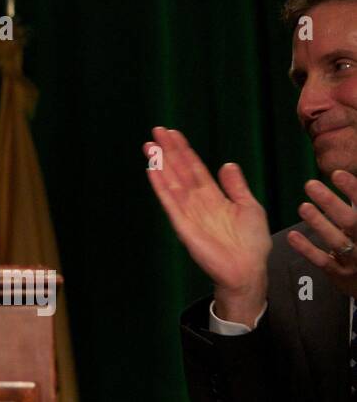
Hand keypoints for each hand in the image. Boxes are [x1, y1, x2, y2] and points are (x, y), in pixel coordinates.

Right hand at [144, 126, 270, 323]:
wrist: (248, 270)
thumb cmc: (251, 243)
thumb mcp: (250, 207)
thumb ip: (236, 186)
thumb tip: (227, 164)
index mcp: (214, 197)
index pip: (195, 168)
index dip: (184, 151)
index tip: (173, 133)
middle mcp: (198, 202)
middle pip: (179, 171)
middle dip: (168, 151)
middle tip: (156, 131)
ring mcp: (189, 212)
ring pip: (172, 182)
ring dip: (160, 164)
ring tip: (149, 145)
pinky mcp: (183, 225)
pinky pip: (170, 202)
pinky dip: (160, 186)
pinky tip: (152, 170)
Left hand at [287, 171, 356, 299]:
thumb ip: (356, 202)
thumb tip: (341, 175)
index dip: (353, 189)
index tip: (337, 174)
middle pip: (352, 222)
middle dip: (331, 203)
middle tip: (311, 185)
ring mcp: (355, 260)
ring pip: (337, 241)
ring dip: (319, 224)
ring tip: (303, 207)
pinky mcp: (340, 274)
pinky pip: (323, 261)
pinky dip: (307, 249)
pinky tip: (292, 236)